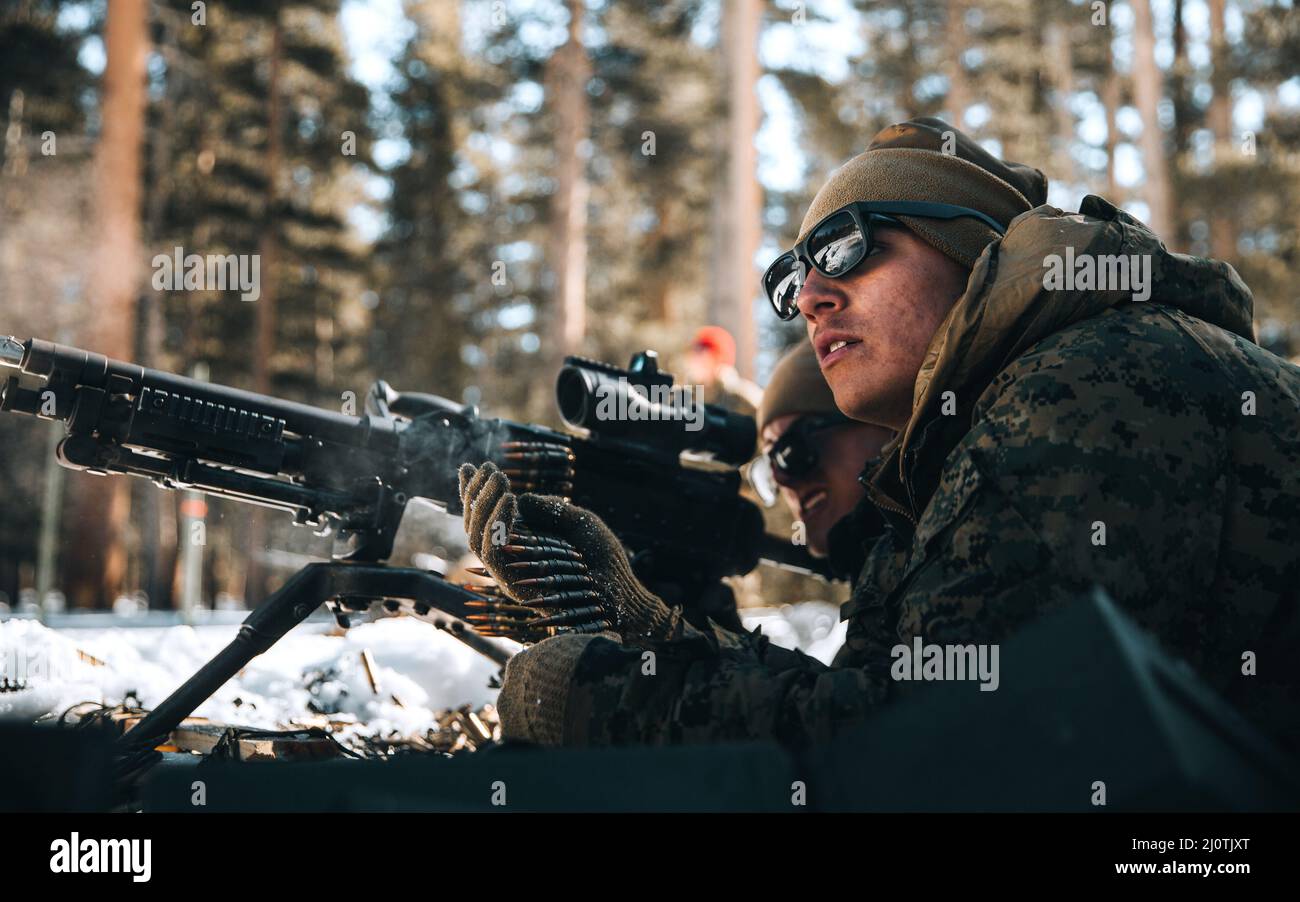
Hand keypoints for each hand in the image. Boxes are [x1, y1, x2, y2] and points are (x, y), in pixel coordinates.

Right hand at [458, 462, 611, 639]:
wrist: (620, 589)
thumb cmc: (603, 559)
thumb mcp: (578, 522)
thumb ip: (550, 509)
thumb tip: (520, 498)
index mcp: (522, 545)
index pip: (488, 518)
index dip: (475, 493)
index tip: (470, 465)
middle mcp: (510, 560)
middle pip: (474, 526)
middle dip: (475, 494)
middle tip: (485, 467)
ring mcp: (509, 574)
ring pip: (476, 537)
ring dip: (484, 503)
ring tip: (498, 477)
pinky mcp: (512, 584)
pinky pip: (491, 551)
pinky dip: (496, 523)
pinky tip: (510, 499)